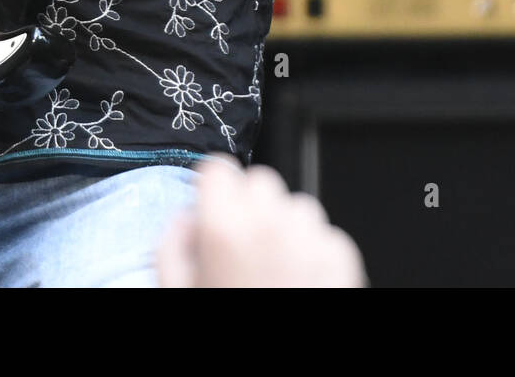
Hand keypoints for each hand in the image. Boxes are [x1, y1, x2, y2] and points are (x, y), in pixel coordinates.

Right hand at [156, 156, 366, 287]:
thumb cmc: (224, 346)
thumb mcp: (176, 292)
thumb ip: (172, 245)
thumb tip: (186, 218)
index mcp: (224, 230)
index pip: (218, 168)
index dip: (212, 188)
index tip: (212, 205)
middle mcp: (270, 225)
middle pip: (259, 181)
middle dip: (248, 205)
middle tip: (243, 246)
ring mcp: (311, 239)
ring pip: (294, 205)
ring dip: (283, 226)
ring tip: (274, 270)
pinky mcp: (342, 258)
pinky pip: (324, 233)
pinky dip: (312, 250)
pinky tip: (299, 282)